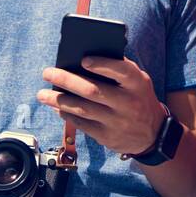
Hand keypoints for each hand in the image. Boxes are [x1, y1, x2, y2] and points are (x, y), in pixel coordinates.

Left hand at [38, 57, 165, 156]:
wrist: (153, 134)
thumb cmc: (139, 98)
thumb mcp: (139, 82)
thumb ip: (120, 70)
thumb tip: (85, 59)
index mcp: (138, 84)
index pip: (121, 71)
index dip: (103, 65)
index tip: (83, 60)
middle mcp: (128, 103)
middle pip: (93, 90)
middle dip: (67, 80)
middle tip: (48, 73)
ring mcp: (117, 122)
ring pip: (83, 109)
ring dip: (59, 100)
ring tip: (42, 94)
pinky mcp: (107, 137)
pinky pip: (82, 124)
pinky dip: (67, 114)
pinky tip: (57, 107)